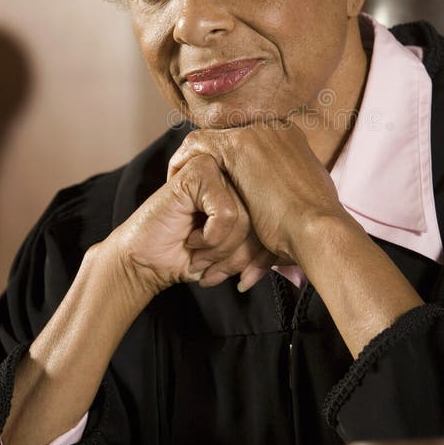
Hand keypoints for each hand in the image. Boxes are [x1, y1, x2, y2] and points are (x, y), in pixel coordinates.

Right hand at [106, 153, 263, 296]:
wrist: (147, 263)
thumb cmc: (191, 257)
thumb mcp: (239, 252)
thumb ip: (265, 243)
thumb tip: (297, 249)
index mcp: (248, 185)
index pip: (273, 218)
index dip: (262, 255)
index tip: (245, 279)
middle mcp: (235, 170)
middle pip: (262, 218)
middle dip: (241, 257)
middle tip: (216, 274)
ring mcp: (217, 165)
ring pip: (245, 217)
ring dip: (221, 250)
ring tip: (200, 256)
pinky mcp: (200, 170)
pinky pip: (227, 212)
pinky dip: (211, 237)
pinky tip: (191, 238)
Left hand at [167, 121, 348, 270]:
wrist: (317, 231)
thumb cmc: (313, 229)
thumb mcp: (305, 204)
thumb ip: (291, 197)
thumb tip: (285, 208)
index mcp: (291, 141)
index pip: (250, 145)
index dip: (230, 167)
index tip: (218, 188)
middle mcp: (276, 129)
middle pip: (229, 139)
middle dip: (210, 162)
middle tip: (192, 183)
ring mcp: (259, 132)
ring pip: (211, 139)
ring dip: (193, 160)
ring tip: (179, 182)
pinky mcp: (240, 144)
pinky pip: (199, 144)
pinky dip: (184, 160)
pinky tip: (175, 180)